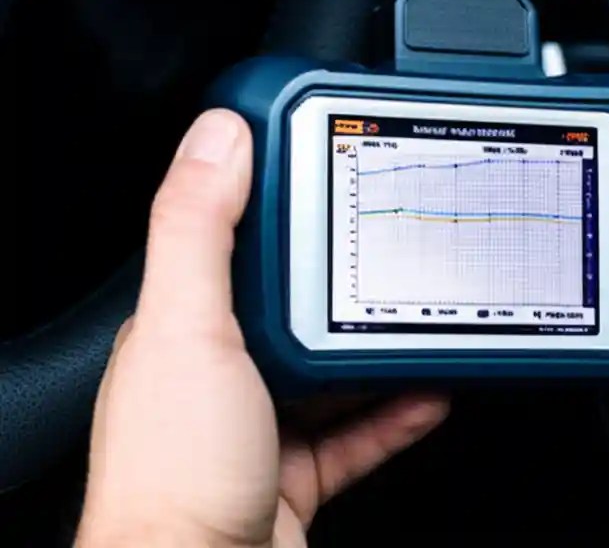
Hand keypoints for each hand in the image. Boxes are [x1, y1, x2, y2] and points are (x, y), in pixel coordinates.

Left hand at [77, 109, 449, 546]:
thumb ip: (200, 231)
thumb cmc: (172, 478)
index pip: (237, 245)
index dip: (284, 205)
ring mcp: (258, 427)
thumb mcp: (186, 329)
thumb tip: (217, 137)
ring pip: (335, 371)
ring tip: (429, 314)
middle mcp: (218, 375)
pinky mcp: (295, 476)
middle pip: (298, 307)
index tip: (334, 170)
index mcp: (184, 329)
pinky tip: (430, 392)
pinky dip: (398, 413)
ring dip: (383, 347)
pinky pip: (359, 433)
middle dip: (353, 279)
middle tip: (404, 244)